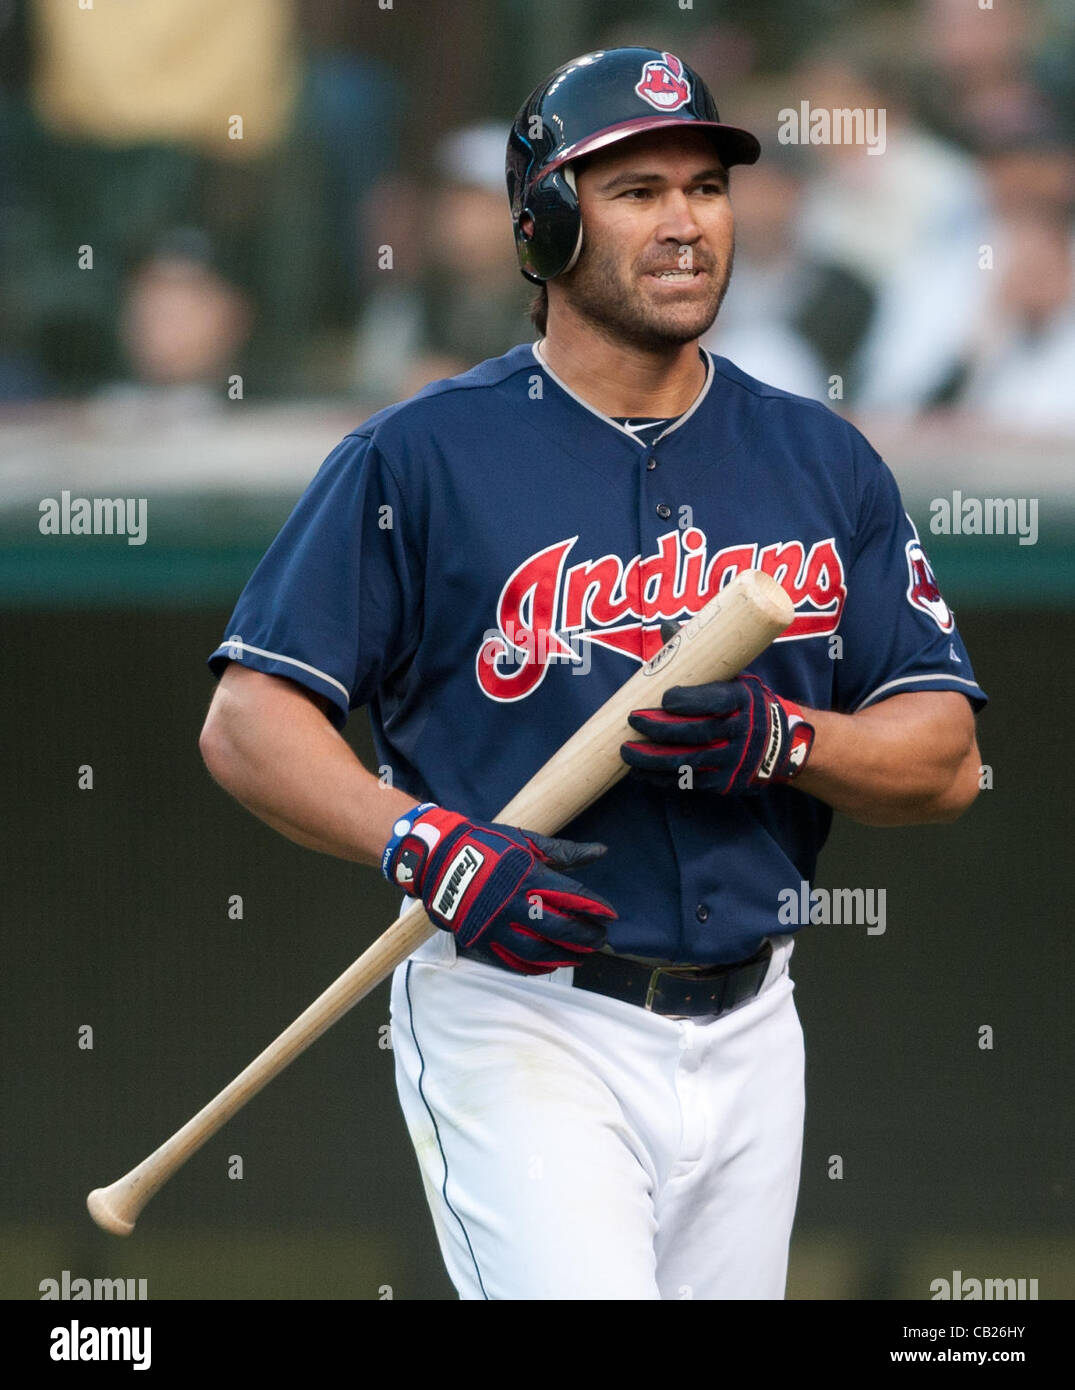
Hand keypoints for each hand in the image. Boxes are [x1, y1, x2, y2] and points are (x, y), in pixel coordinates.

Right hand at [382, 803, 616, 974]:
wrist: (438, 858)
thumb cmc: (486, 845)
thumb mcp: (526, 841)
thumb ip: (564, 852)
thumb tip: (602, 851)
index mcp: (528, 875)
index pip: (573, 897)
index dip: (596, 908)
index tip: (610, 915)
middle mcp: (514, 903)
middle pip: (560, 929)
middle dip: (586, 937)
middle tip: (600, 940)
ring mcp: (496, 925)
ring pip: (538, 951)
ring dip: (564, 957)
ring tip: (580, 956)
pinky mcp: (480, 939)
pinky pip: (512, 961)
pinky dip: (534, 967)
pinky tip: (549, 964)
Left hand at [621, 675, 814, 793]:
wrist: (783, 744)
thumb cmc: (746, 705)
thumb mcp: (734, 678)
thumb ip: (699, 659)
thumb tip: (668, 628)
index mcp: (742, 701)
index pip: (715, 702)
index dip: (688, 701)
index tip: (663, 698)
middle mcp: (740, 732)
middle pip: (695, 733)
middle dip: (660, 729)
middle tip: (633, 721)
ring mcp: (733, 761)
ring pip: (687, 762)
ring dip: (652, 759)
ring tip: (626, 752)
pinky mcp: (724, 783)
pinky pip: (689, 782)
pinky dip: (662, 778)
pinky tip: (640, 772)